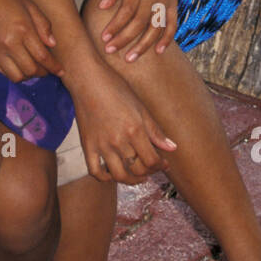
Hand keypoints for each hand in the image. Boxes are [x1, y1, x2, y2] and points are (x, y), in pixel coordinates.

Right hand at [0, 0, 63, 81]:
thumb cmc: (5, 0)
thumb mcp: (29, 5)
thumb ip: (43, 25)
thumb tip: (52, 45)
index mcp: (23, 29)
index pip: (42, 57)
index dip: (54, 67)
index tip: (61, 71)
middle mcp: (9, 43)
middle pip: (31, 70)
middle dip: (42, 72)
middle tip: (46, 68)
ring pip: (17, 76)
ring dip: (27, 75)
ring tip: (31, 67)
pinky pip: (2, 74)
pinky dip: (13, 74)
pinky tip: (17, 65)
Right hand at [70, 58, 176, 184]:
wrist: (87, 79)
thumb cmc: (116, 88)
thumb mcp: (140, 107)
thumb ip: (155, 130)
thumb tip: (172, 148)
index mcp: (135, 130)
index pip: (152, 160)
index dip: (160, 166)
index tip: (163, 164)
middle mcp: (119, 141)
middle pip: (138, 170)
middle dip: (148, 172)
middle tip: (151, 168)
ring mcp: (102, 145)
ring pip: (119, 175)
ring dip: (131, 180)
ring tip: (136, 176)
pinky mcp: (87, 146)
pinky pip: (95, 171)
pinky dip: (105, 178)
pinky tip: (112, 174)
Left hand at [96, 0, 179, 60]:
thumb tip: (102, 7)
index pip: (127, 9)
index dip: (116, 26)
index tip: (104, 38)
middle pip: (140, 21)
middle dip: (125, 38)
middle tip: (110, 51)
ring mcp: (167, 0)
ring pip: (156, 27)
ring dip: (143, 45)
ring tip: (129, 59)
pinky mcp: (175, 4)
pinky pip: (172, 24)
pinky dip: (167, 38)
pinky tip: (159, 52)